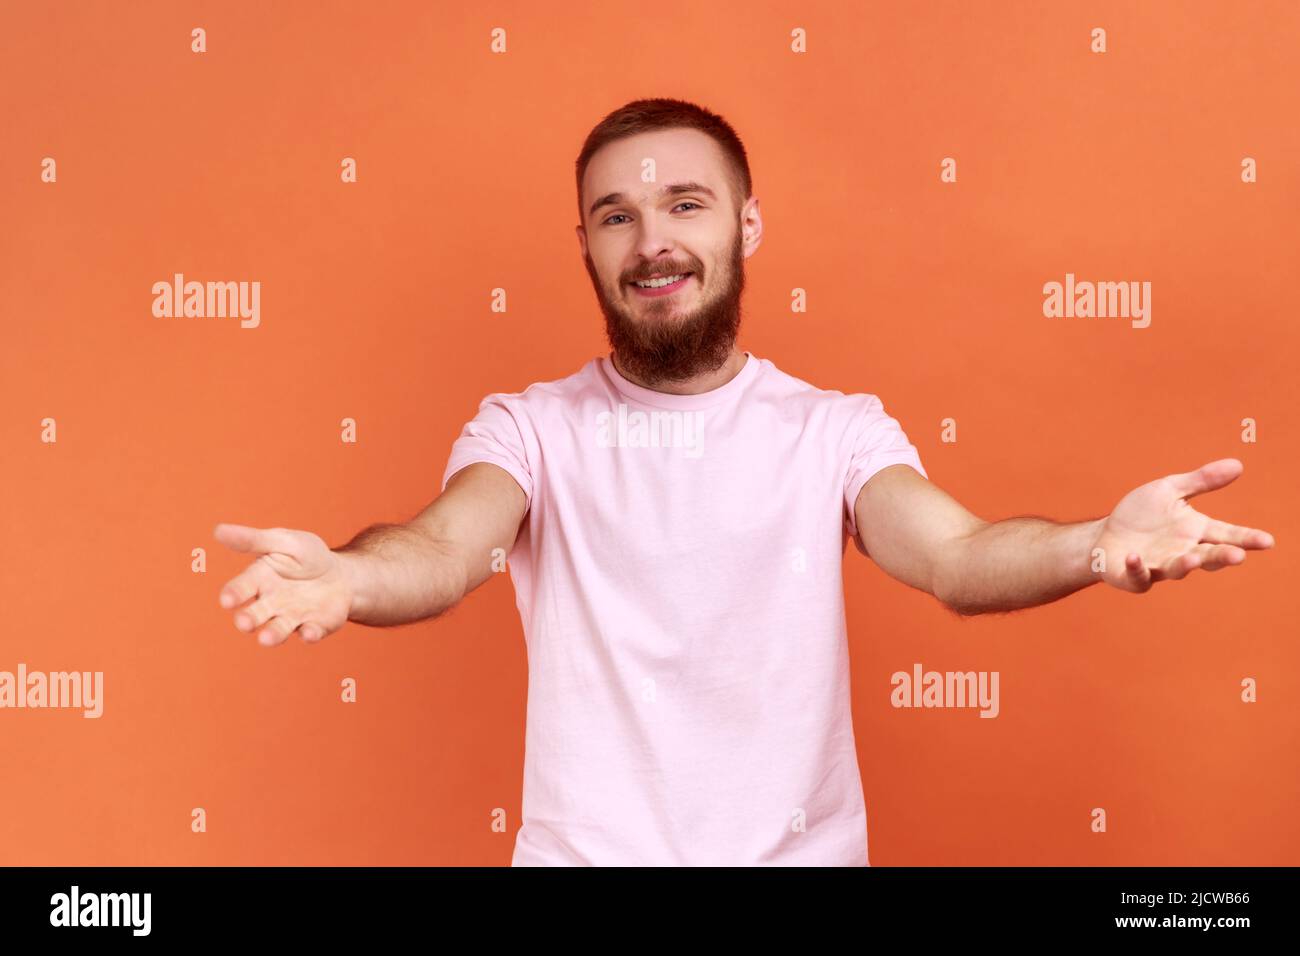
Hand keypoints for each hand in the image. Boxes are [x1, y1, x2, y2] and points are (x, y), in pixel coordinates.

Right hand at [214, 523, 353, 645]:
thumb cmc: (306, 556)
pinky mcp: (315, 627)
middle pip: (254, 615)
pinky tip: (309, 633)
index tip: (227, 600)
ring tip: (266, 639)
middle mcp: (270, 604)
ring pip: (278, 630)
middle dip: (247, 620)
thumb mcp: (283, 541)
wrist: (342, 574)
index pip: (240, 589)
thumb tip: (218, 530)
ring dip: (272, 635)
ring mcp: (292, 618)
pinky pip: (310, 632)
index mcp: (258, 580)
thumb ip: (253, 540)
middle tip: (245, 623)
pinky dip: (310, 633)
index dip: (233, 594)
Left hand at [1091, 458, 1273, 592]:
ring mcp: (1159, 566)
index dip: (1246, 539)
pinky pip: (1137, 574)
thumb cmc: (1141, 515)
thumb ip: (1201, 481)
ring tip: (1194, 558)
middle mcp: (1182, 552)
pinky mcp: (1134, 576)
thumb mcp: (1169, 490)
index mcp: (1195, 531)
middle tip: (1237, 555)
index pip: (1226, 534)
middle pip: (1207, 556)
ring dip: (1185, 564)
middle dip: (1222, 556)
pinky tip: (1135, 557)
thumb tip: (1238, 465)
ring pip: (1176, 569)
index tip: (1267, 541)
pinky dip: (1137, 567)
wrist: (1104, 536)